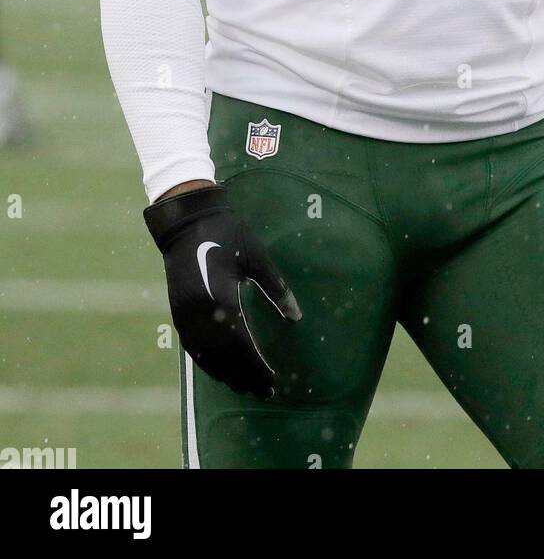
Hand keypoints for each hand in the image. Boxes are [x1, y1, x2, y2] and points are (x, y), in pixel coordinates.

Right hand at [144, 184, 301, 398]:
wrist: (186, 221)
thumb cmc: (227, 234)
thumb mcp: (256, 258)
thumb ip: (276, 289)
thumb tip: (296, 316)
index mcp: (222, 300)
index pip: (242, 346)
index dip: (257, 367)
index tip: (273, 382)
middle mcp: (200, 315)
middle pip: (224, 358)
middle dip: (244, 377)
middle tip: (265, 391)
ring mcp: (185, 316)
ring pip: (205, 357)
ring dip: (225, 374)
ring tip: (245, 386)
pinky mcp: (177, 313)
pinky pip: (192, 348)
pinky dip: (207, 364)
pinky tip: (220, 370)